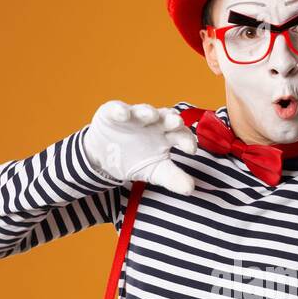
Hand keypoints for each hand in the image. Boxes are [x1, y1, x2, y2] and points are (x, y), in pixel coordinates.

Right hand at [82, 100, 196, 195]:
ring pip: (143, 111)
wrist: (106, 160)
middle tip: (177, 123)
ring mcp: (134, 116)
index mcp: (167, 135)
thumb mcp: (156, 172)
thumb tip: (190, 189)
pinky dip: (120, 111)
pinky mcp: (113, 113)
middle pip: (166, 118)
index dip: (187, 139)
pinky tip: (123, 115)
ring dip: (147, 112)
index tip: (191, 150)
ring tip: (152, 115)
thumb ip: (173, 178)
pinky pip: (117, 109)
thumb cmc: (137, 161)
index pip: (182, 134)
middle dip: (171, 119)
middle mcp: (154, 122)